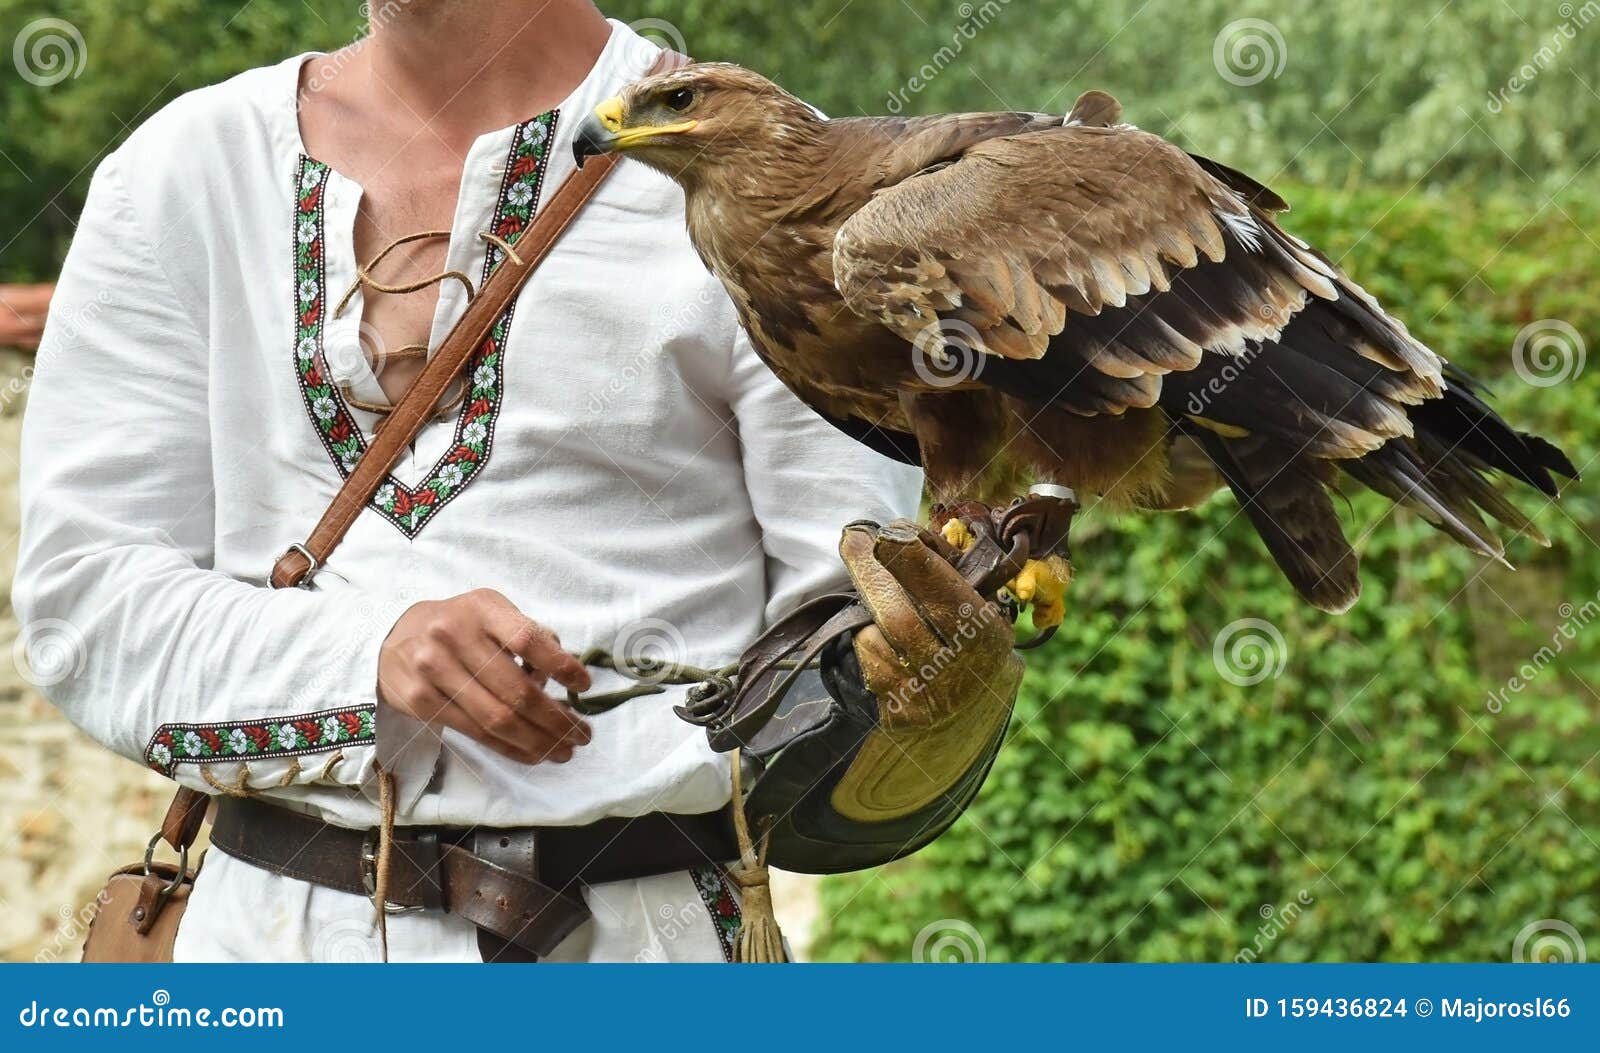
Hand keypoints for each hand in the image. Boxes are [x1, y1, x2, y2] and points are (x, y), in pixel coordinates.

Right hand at [377, 589, 593, 763]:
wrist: (393, 637)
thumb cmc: (459, 625)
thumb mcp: (491, 612)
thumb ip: (526, 634)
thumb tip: (564, 671)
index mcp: (481, 609)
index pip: (527, 639)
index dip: (561, 665)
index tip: (584, 685)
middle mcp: (454, 636)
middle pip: (515, 690)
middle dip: (556, 719)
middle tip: (582, 734)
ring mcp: (434, 670)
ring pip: (496, 718)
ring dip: (538, 741)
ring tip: (564, 751)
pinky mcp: (420, 701)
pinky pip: (474, 733)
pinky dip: (509, 748)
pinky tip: (532, 754)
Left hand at [837, 519, 1023, 723]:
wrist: (972, 705)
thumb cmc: (971, 635)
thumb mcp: (980, 603)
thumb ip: (947, 571)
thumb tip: (897, 537)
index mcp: (984, 638)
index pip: (943, 595)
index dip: (912, 562)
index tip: (887, 535)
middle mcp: (956, 675)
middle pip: (897, 616)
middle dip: (870, 572)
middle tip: (853, 539)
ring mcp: (923, 699)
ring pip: (872, 639)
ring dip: (868, 612)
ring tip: (883, 603)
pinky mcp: (896, 714)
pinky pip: (865, 663)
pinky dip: (868, 643)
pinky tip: (885, 643)